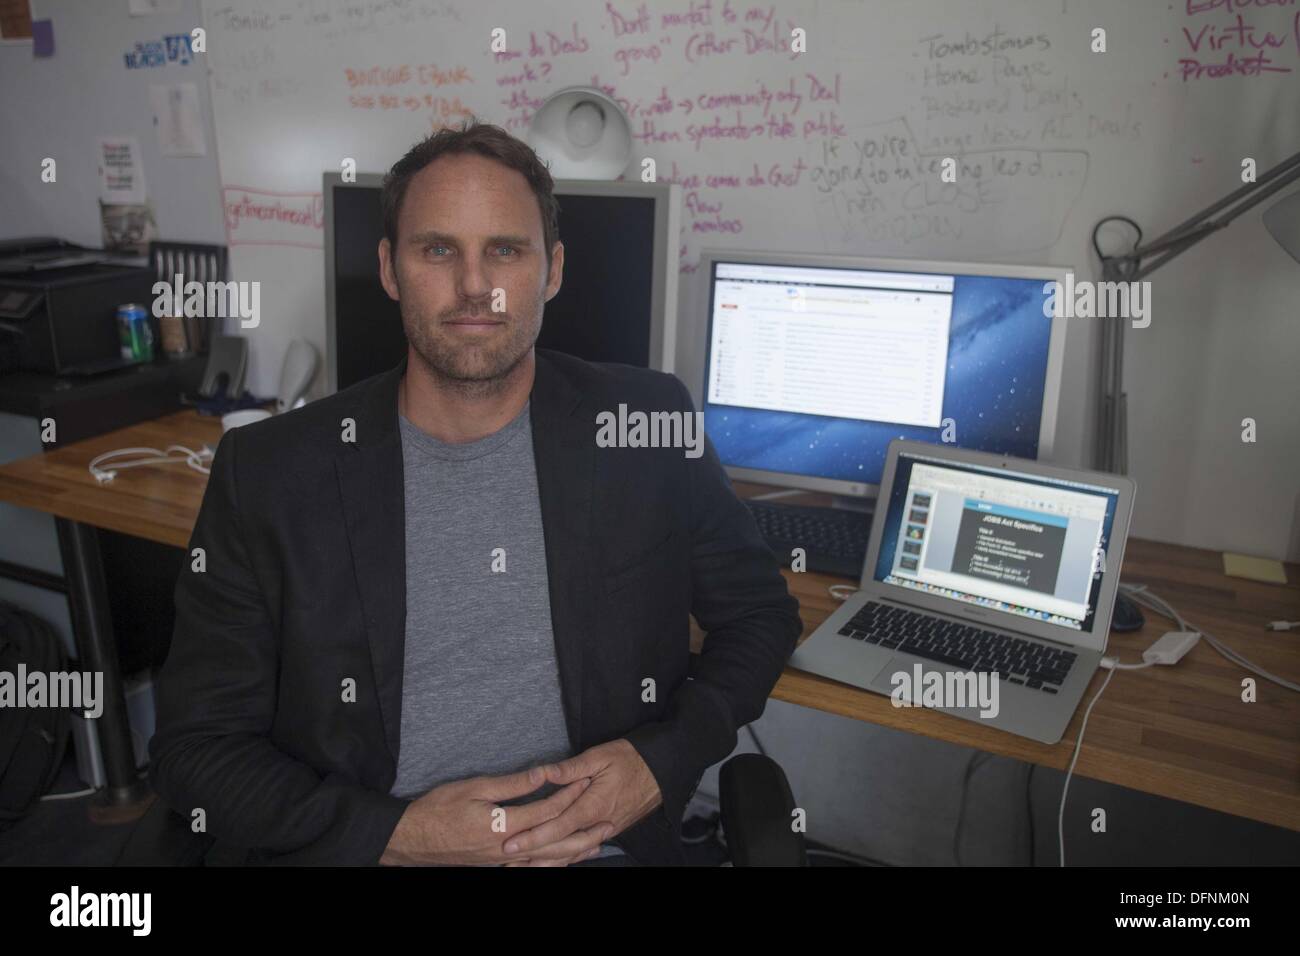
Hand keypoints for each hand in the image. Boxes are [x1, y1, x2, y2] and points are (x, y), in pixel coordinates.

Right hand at [380, 765, 594, 865]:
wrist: (409, 839)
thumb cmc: (437, 809)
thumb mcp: (474, 788)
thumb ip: (512, 784)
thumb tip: (543, 773)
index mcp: (503, 826)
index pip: (547, 810)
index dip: (570, 795)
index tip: (587, 782)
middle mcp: (506, 849)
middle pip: (554, 841)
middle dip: (583, 832)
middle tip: (608, 822)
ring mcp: (500, 863)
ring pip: (545, 860)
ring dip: (573, 852)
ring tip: (597, 845)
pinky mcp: (494, 868)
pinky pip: (530, 870)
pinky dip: (551, 865)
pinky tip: (563, 861)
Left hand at [500, 739, 662, 866]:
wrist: (663, 769)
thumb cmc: (631, 758)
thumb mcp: (600, 756)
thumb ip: (571, 769)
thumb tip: (545, 773)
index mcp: (594, 804)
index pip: (558, 826)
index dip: (532, 837)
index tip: (510, 842)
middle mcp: (600, 822)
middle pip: (562, 845)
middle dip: (533, 853)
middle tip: (507, 858)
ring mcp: (606, 829)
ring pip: (573, 851)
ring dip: (548, 859)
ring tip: (523, 864)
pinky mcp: (611, 829)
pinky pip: (585, 848)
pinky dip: (567, 856)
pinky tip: (553, 860)